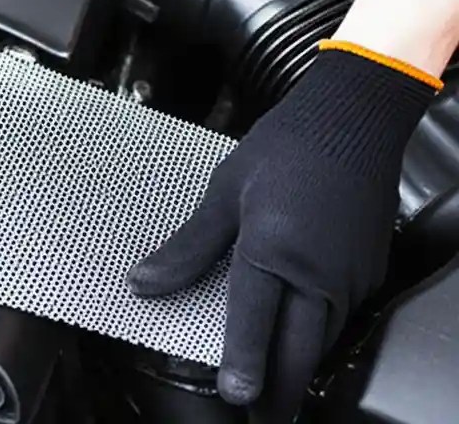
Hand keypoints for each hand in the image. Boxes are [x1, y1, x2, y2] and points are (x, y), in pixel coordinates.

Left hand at [128, 48, 436, 421]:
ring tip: (272, 385)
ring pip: (324, 337)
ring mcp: (350, 274)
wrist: (352, 117)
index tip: (234, 395)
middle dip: (279, 389)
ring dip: (299, 364)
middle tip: (259, 414)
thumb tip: (143, 282)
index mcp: (275, 250)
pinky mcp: (369, 270)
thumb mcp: (223, 193)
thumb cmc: (287, 146)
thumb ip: (187, 247)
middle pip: (300, 349)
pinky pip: (342, 316)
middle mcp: (319, 271)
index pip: (254, 323)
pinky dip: (319, 333)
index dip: (243, 364)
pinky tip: (300, 336)